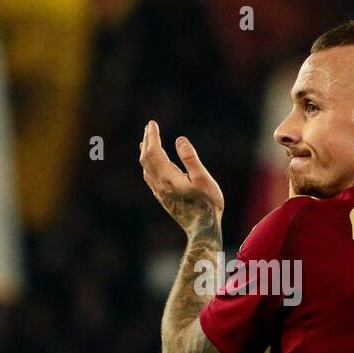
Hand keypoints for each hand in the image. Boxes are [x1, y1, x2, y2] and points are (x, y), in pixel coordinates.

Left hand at [139, 121, 223, 235]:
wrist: (202, 229)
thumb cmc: (208, 204)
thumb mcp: (203, 179)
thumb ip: (191, 158)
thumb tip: (179, 139)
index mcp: (168, 177)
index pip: (154, 152)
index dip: (152, 136)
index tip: (152, 123)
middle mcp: (160, 185)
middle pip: (146, 158)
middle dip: (147, 141)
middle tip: (149, 127)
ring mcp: (160, 193)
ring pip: (146, 168)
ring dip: (145, 152)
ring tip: (147, 141)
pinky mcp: (163, 199)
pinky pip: (149, 178)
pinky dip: (148, 165)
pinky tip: (152, 165)